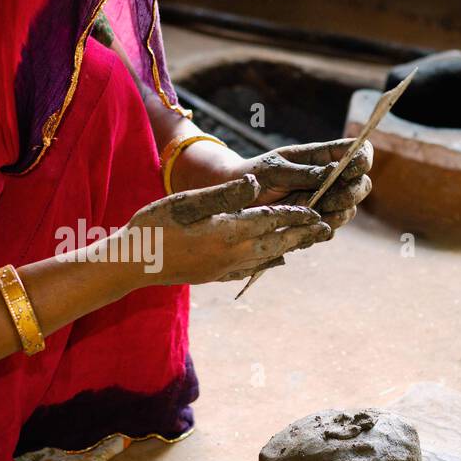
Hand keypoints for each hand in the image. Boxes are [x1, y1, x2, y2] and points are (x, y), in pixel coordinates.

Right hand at [118, 174, 331, 286]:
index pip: (272, 221)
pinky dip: (267, 262)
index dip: (297, 214)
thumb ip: (223, 195)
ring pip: (267, 256)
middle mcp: (232, 254)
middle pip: (277, 242)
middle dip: (303, 234)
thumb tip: (254, 184)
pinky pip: (250, 268)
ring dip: (290, 247)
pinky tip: (274, 261)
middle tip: (329, 228)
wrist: (132, 264)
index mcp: (228, 232)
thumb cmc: (154, 227)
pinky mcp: (214, 276)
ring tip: (309, 241)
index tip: (320, 209)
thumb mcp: (186, 203)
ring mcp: (223, 268)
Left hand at [226, 139, 373, 229]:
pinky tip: (306, 228)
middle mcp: (329, 179)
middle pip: (362, 184)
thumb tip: (334, 170)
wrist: (237, 200)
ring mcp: (324, 202)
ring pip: (348, 210)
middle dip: (352, 193)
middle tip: (331, 200)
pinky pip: (329, 230)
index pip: (358, 151)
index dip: (363, 160)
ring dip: (338, 214)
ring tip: (318, 214)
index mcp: (322, 157)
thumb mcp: (277, 170)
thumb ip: (305, 172)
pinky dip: (321, 231)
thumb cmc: (255, 175)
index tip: (352, 169)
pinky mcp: (315, 223)